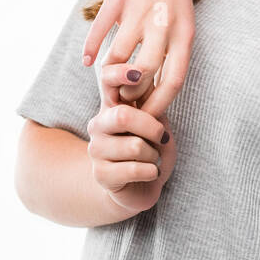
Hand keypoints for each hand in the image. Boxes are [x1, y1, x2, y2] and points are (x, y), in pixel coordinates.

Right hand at [80, 0, 195, 118]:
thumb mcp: (183, 26)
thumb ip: (170, 55)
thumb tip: (155, 95)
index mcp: (184, 35)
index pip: (173, 81)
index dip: (158, 104)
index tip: (145, 118)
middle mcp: (164, 24)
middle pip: (144, 71)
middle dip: (130, 91)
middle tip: (121, 98)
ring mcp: (140, 9)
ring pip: (119, 54)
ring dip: (109, 72)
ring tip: (105, 78)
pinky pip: (100, 30)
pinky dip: (91, 49)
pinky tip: (87, 61)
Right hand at [86, 64, 177, 213]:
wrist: (141, 187)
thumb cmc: (151, 149)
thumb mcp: (157, 121)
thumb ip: (152, 102)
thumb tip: (151, 77)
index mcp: (112, 105)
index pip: (107, 80)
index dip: (120, 73)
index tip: (138, 73)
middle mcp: (99, 124)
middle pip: (123, 116)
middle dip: (152, 128)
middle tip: (162, 137)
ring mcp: (96, 150)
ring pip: (134, 146)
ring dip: (154, 155)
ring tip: (152, 158)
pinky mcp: (101, 175)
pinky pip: (135, 169)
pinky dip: (152, 171)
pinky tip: (150, 173)